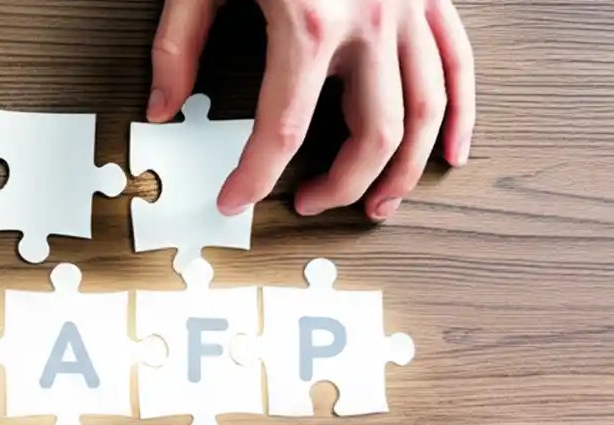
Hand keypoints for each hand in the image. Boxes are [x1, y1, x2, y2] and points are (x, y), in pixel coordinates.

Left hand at [147, 0, 474, 220]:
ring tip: (381, 205)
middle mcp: (371, 21)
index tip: (237, 199)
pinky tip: (452, 152)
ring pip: (426, 110)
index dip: (257, 176)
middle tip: (309, 203)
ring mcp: (409, 8)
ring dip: (405, 168)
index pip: (283, 128)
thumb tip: (164, 104)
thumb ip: (178, 44)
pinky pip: (459, 63)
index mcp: (310, 23)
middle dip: (342, 183)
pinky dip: (461, 112)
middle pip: (372, 132)